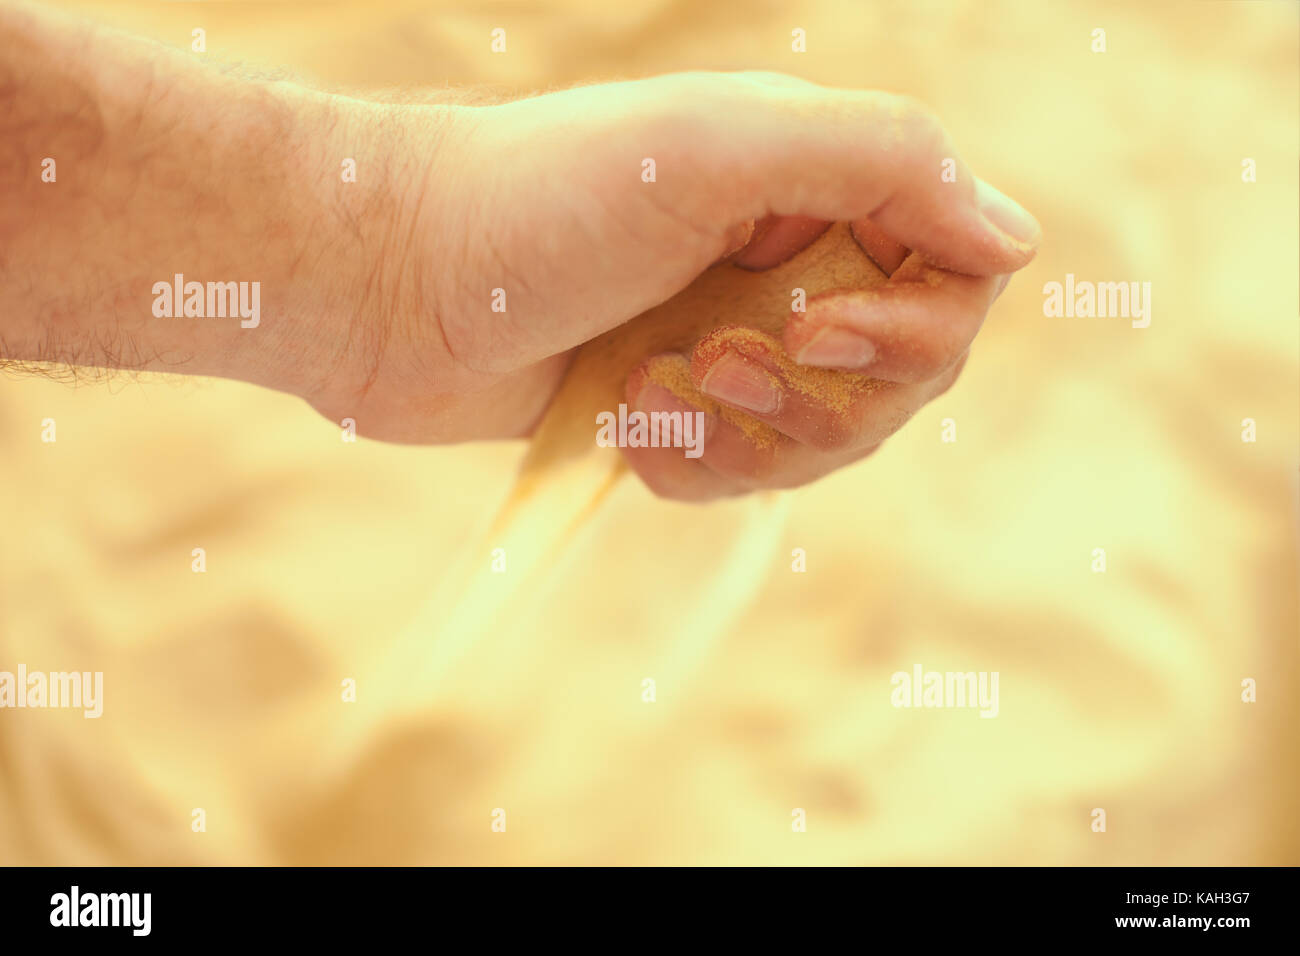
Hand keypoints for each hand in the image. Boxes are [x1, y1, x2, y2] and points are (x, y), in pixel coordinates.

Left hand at [339, 72, 1038, 500]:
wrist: (387, 285)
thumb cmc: (537, 199)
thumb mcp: (717, 144)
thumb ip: (882, 163)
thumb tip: (1017, 238)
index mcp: (812, 185)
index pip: (951, 267)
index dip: (915, 322)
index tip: (822, 330)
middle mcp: (783, 263)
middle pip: (899, 372)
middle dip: (817, 392)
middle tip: (720, 360)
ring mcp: (729, 341)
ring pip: (824, 437)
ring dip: (750, 436)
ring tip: (657, 392)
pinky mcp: (675, 412)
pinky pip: (741, 476)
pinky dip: (694, 467)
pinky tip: (627, 428)